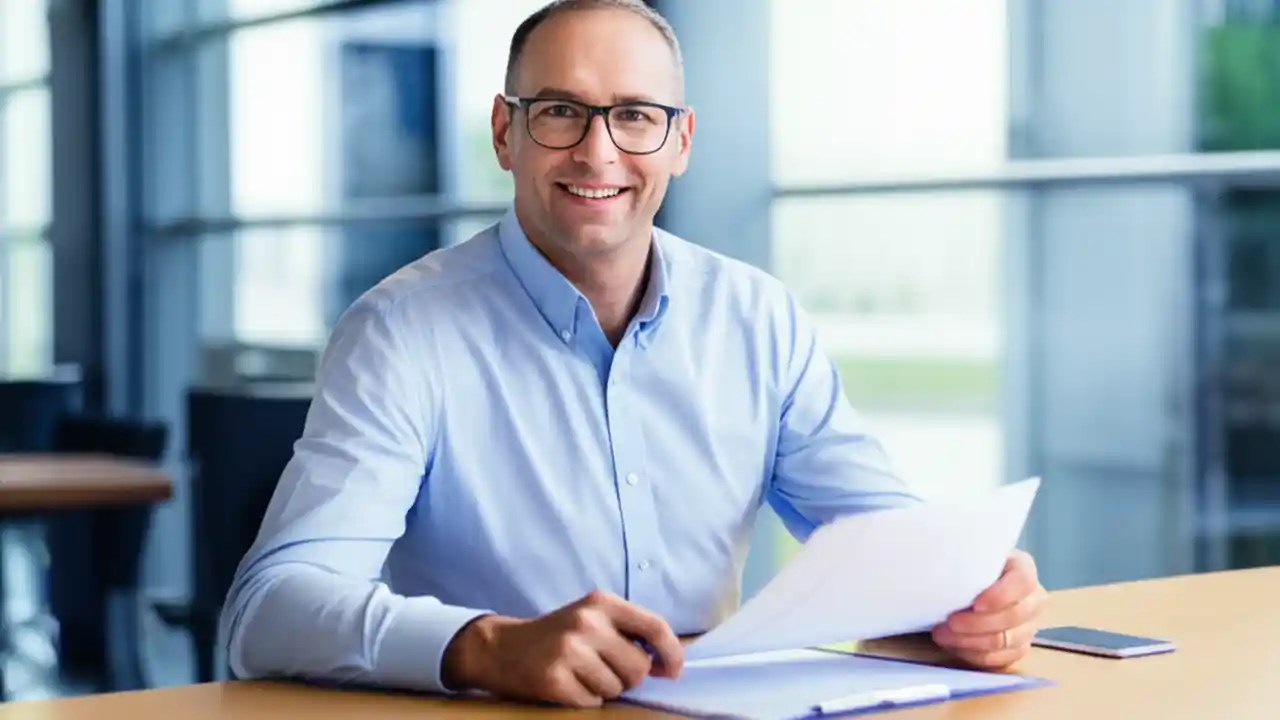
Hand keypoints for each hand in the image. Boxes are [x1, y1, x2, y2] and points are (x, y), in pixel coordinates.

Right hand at [441, 590, 683, 706]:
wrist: (501, 647)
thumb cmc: (558, 635)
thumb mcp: (592, 618)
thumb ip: (629, 632)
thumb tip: (668, 662)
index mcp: (602, 603)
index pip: (655, 627)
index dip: (672, 653)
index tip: (673, 671)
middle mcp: (587, 622)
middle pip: (639, 667)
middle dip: (629, 678)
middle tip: (606, 670)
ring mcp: (569, 650)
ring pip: (617, 688)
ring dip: (605, 689)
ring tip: (582, 674)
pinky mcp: (554, 678)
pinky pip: (592, 701)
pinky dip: (585, 699)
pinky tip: (568, 684)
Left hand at [931, 549, 1046, 668]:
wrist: (962, 586)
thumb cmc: (965, 567)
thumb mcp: (966, 557)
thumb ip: (965, 562)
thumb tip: (941, 569)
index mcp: (1023, 569)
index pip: (1023, 581)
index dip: (1002, 595)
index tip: (975, 604)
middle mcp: (1033, 599)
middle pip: (1015, 616)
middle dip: (978, 623)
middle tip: (949, 622)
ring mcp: (1028, 626)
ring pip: (1007, 641)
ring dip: (971, 641)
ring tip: (942, 634)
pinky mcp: (1017, 648)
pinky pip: (1001, 660)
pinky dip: (975, 655)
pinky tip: (954, 646)